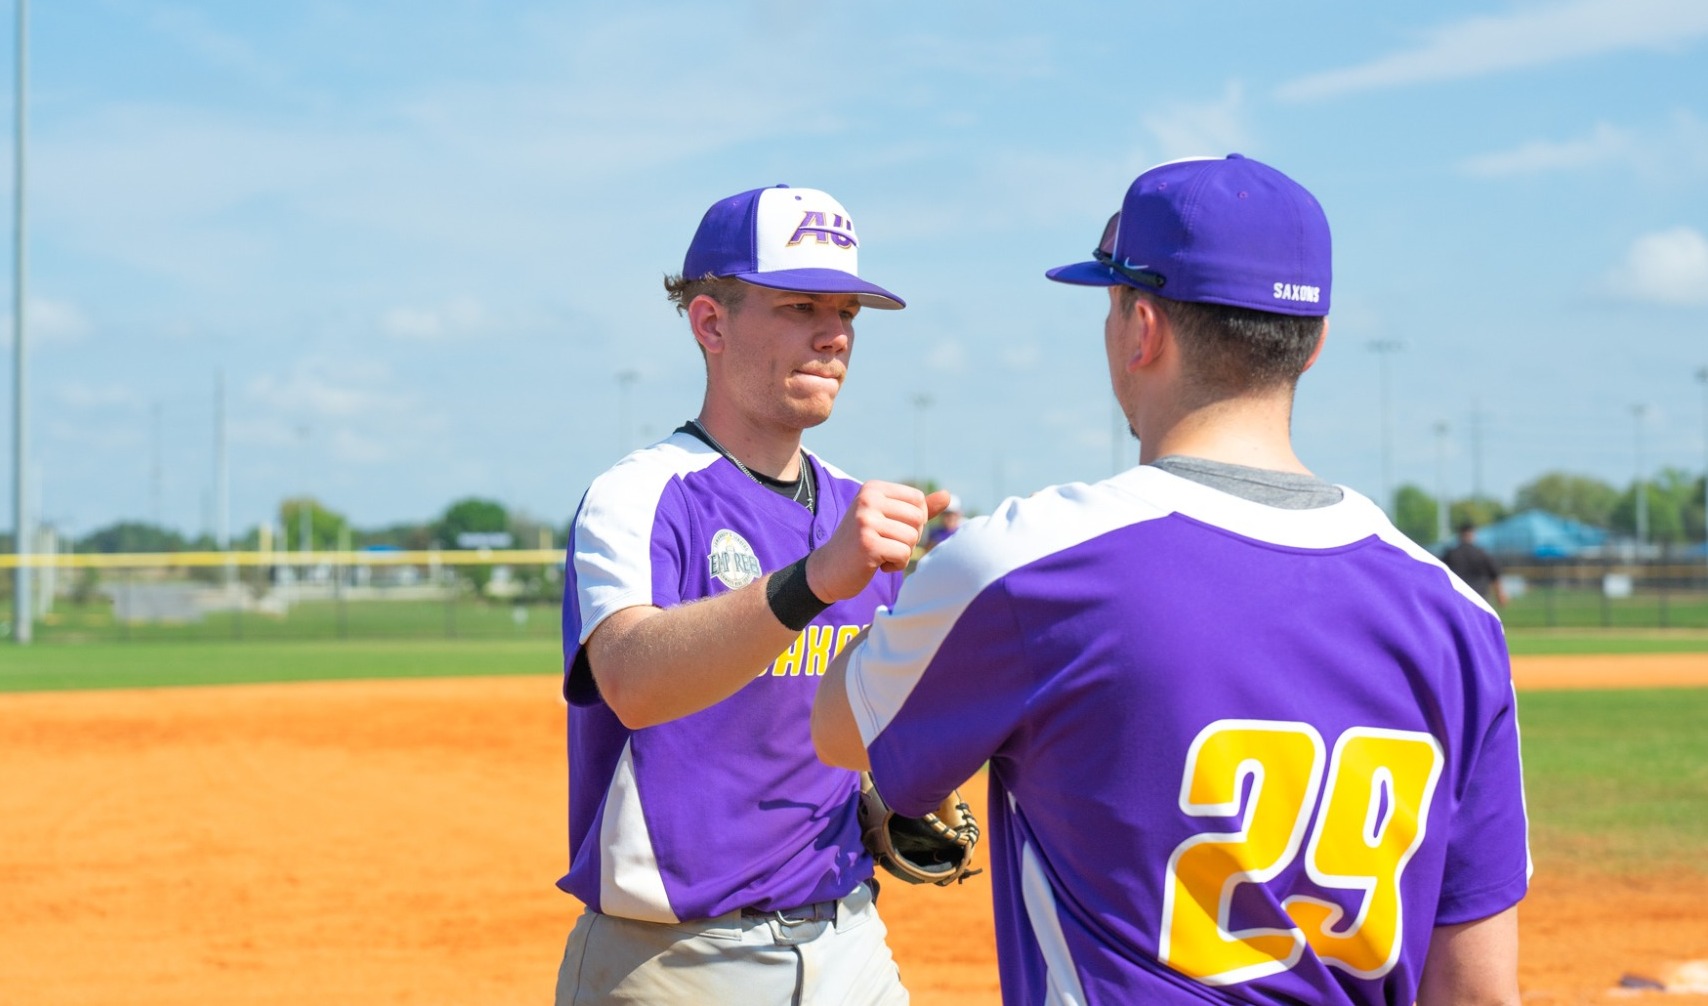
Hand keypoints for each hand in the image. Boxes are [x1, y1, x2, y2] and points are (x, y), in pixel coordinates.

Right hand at [806, 484, 951, 601]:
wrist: (827, 570)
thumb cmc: (862, 543)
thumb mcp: (887, 520)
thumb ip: (917, 509)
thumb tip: (947, 495)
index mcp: (873, 488)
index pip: (918, 499)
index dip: (914, 520)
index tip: (892, 530)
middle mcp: (868, 499)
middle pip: (918, 518)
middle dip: (909, 538)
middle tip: (886, 544)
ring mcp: (866, 520)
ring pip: (912, 537)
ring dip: (902, 553)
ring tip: (880, 554)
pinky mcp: (867, 543)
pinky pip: (903, 554)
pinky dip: (896, 564)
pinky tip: (876, 564)